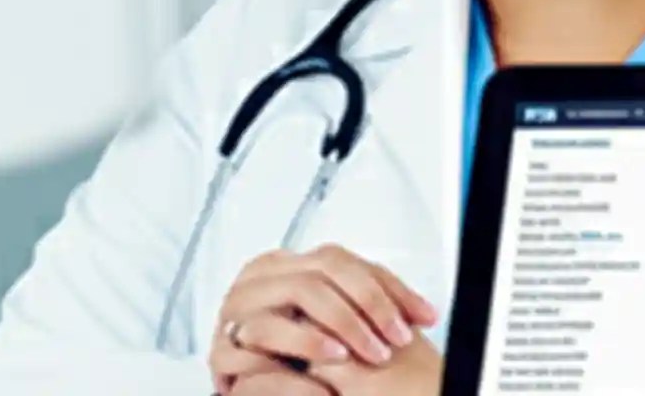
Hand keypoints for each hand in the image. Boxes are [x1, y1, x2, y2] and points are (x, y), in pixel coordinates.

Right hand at [208, 244, 437, 392]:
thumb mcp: (339, 320)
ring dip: (317, 340)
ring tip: (350, 359)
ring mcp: (234, 318)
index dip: (383, 289)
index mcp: (283, 265)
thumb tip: (424, 312)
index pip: (338, 261)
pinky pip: (249, 362)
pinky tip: (322, 389)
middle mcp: (256, 284)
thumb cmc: (304, 350)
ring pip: (275, 316)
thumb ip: (368, 303)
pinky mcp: (220, 356)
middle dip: (357, 314)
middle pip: (311, 282)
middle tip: (390, 343)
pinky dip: (289, 379)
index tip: (419, 318)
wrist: (263, 384)